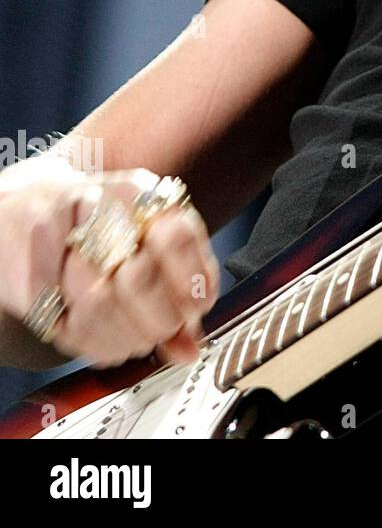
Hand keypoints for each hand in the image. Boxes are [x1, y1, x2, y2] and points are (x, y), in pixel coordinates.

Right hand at [0, 166, 220, 367]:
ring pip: (100, 306)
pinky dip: (97, 346)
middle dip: (162, 317)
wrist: (19, 212)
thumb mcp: (145, 238)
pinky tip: (108, 340)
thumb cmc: (96, 228)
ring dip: (129, 336)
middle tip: (168, 328)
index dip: (193, 280)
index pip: (176, 237)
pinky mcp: (26, 277)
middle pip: (139, 277)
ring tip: (140, 337)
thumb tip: (190, 349)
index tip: (199, 305)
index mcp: (136, 193)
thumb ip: (176, 286)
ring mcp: (55, 240)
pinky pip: (67, 327)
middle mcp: (95, 208)